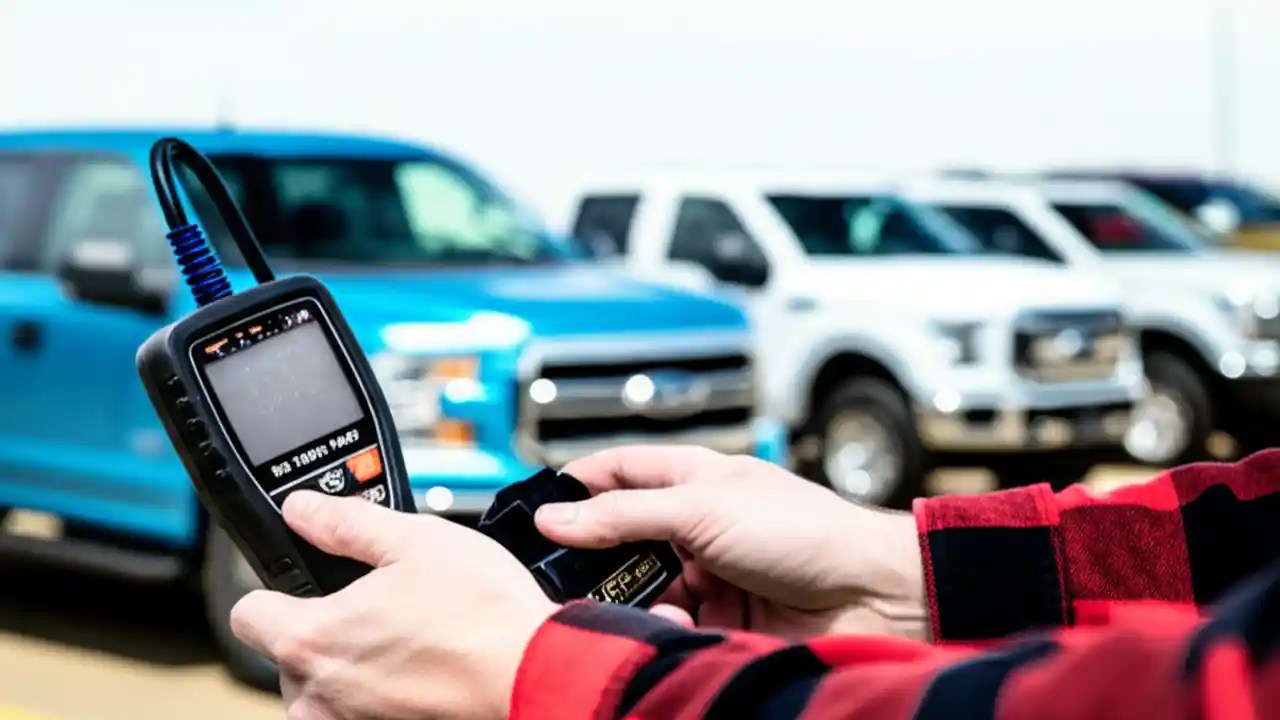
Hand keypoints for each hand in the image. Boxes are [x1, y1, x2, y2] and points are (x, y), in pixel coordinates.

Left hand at [230, 491, 556, 719]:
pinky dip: (382, 697)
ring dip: (355, 670)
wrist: (536, 676)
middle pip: (291, 656)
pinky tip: (424, 674)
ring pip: (326, 692)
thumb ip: (345, 523)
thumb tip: (304, 510)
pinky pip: (360, 714)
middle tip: (384, 610)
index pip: (249, 613)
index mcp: (311, 639)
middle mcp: (318, 696)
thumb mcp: (417, 540)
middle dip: (328, 632)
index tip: (309, 585)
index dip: (278, 590)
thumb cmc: (484, 616)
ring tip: (412, 643)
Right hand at [537, 446, 927, 640]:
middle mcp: (696, 523)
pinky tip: (668, 627)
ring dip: (627, 596)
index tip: (532, 506)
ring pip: (640, 585)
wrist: (872, 597)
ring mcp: (707, 573)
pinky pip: (666, 623)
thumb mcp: (702, 508)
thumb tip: (554, 516)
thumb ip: (624, 515)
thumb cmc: (807, 532)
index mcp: (695, 477)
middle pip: (621, 535)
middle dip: (593, 554)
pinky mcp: (718, 620)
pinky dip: (658, 627)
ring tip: (617, 604)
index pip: (620, 471)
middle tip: (557, 572)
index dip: (576, 483)